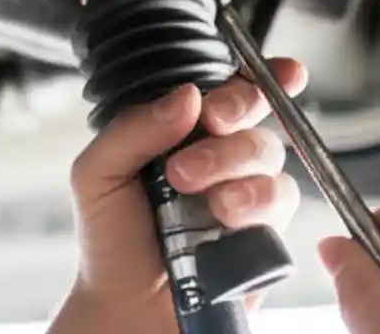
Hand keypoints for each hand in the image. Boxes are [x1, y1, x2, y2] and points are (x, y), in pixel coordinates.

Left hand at [49, 59, 308, 333]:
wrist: (125, 310)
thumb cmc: (111, 242)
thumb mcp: (97, 174)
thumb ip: (135, 128)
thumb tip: (187, 95)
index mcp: (183, 133)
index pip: (227, 90)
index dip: (260, 75)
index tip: (281, 70)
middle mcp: (220, 158)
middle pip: (254, 114)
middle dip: (236, 111)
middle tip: (209, 124)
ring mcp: (245, 193)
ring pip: (269, 155)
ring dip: (236, 165)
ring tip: (202, 195)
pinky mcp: (264, 231)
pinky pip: (282, 201)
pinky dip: (256, 205)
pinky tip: (225, 220)